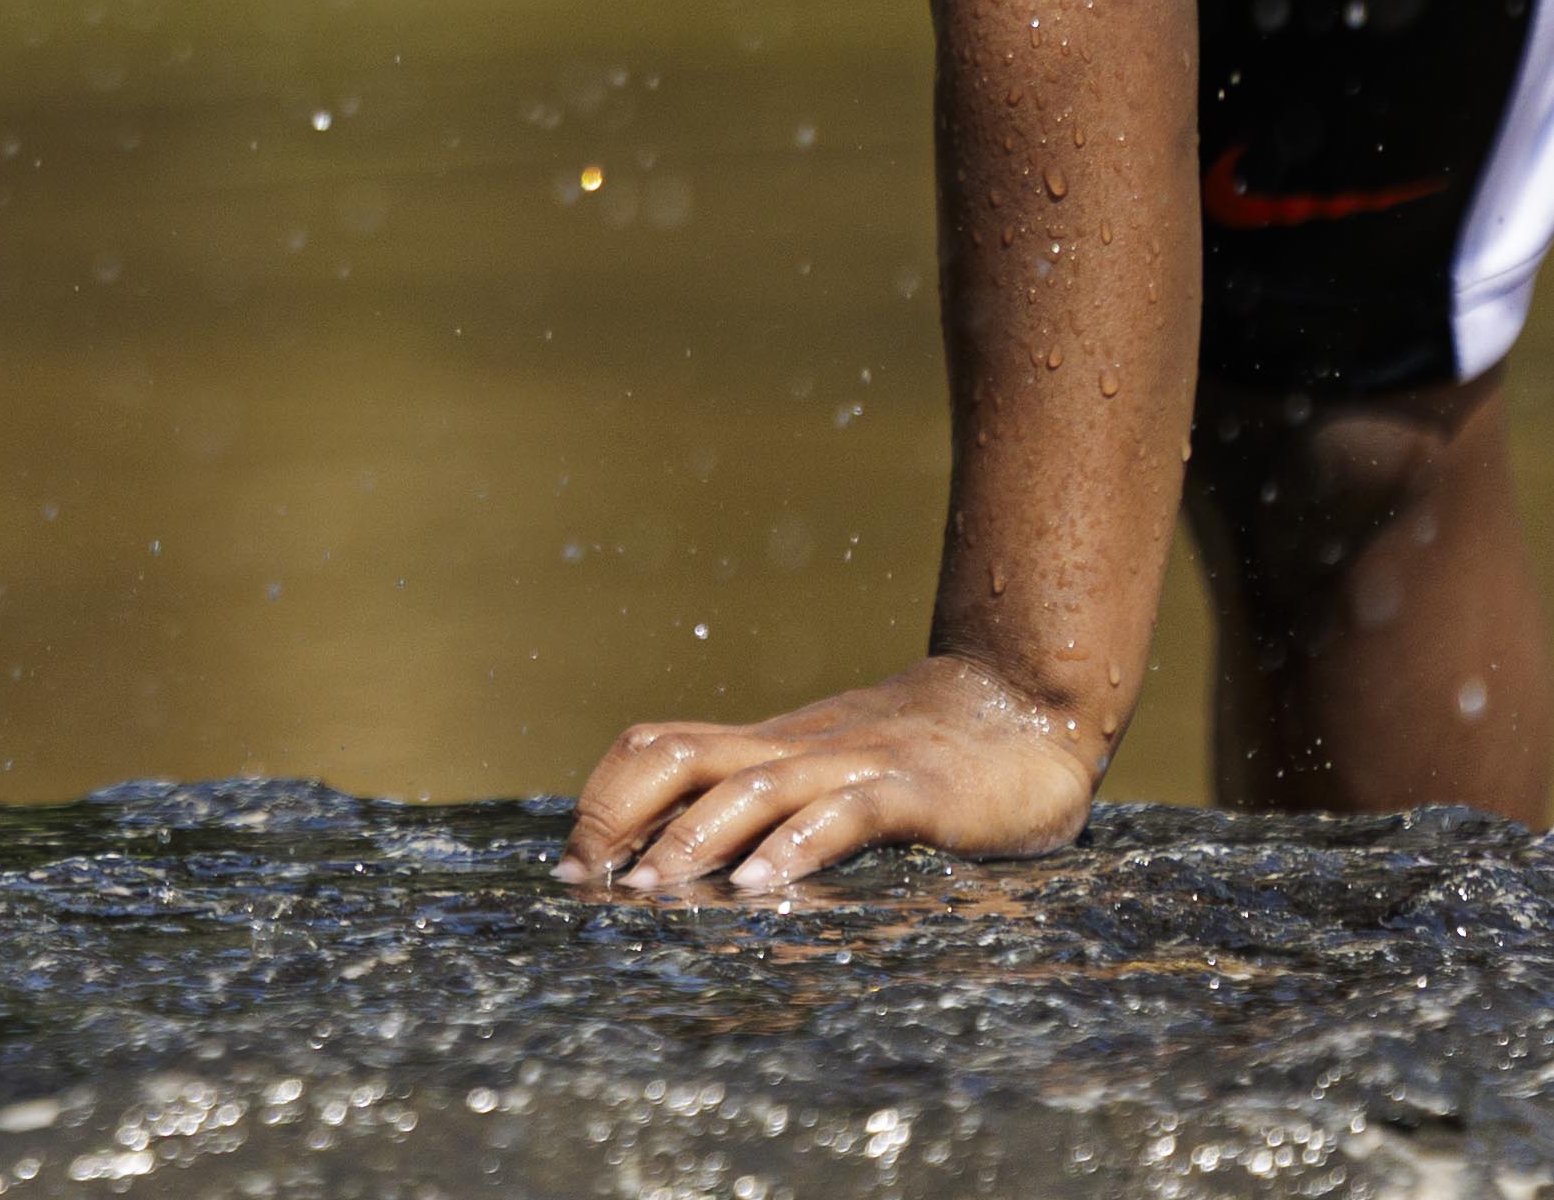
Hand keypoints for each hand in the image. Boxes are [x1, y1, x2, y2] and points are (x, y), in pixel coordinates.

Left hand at [559, 652, 1104, 894]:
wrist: (1024, 704)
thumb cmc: (922, 757)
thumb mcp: (828, 775)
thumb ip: (770, 806)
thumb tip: (685, 865)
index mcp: (765, 747)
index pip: (657, 749)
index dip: (605, 801)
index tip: (572, 867)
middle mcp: (793, 748)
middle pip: (676, 758)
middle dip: (619, 818)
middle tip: (589, 884)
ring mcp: (853, 764)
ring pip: (749, 789)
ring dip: (691, 841)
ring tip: (649, 893)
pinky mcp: (917, 793)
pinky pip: (844, 814)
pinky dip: (796, 847)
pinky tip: (762, 888)